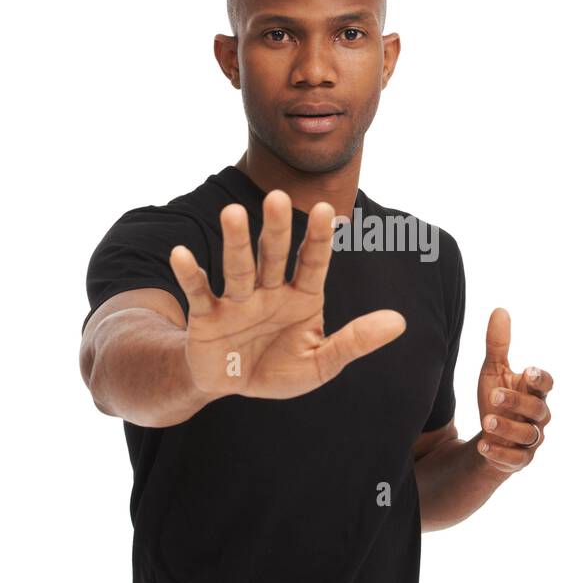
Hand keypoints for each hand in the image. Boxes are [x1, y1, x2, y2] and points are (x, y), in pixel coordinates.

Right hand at [168, 190, 405, 399]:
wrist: (232, 385)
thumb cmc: (279, 368)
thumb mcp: (321, 363)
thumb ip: (356, 341)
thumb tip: (400, 322)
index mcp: (302, 296)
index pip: (313, 262)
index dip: (320, 238)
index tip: (329, 210)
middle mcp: (269, 290)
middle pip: (274, 256)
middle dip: (277, 229)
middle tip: (279, 197)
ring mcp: (237, 301)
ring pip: (238, 268)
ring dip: (236, 242)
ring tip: (234, 212)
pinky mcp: (207, 317)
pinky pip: (199, 293)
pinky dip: (190, 275)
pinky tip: (182, 254)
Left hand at [476, 307, 552, 473]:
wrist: (490, 437)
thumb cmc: (498, 399)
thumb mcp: (493, 371)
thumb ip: (497, 345)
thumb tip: (499, 310)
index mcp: (535, 392)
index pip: (547, 384)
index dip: (540, 378)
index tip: (529, 372)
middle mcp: (538, 416)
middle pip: (537, 409)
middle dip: (517, 402)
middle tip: (494, 395)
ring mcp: (531, 440)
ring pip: (528, 436)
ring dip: (507, 428)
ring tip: (487, 421)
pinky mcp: (520, 460)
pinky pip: (515, 459)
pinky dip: (500, 453)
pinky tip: (484, 445)